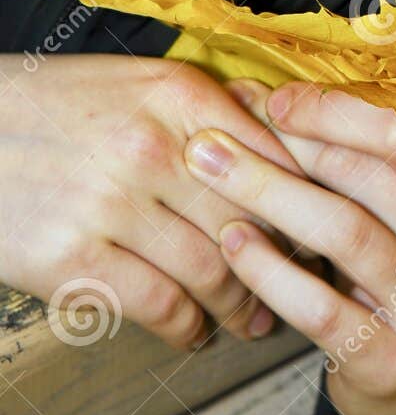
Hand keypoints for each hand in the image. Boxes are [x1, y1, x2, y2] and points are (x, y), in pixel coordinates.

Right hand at [0, 53, 309, 350]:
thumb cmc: (55, 108)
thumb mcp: (137, 82)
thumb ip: (210, 107)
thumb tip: (284, 132)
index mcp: (178, 93)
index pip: (276, 157)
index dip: (308, 205)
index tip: (321, 233)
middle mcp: (153, 144)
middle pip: (252, 219)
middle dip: (284, 265)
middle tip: (297, 287)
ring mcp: (111, 203)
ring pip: (213, 270)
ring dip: (240, 307)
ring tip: (249, 320)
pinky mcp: (73, 258)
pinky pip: (160, 305)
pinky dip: (187, 328)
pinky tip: (191, 332)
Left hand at [184, 80, 395, 414]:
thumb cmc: (392, 259)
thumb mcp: (391, 200)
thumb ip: (339, 145)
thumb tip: (248, 91)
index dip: (341, 112)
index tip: (275, 101)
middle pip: (371, 177)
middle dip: (285, 146)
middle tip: (212, 131)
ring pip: (342, 232)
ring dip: (266, 193)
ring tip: (207, 169)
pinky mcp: (392, 358)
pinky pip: (319, 305)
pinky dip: (268, 269)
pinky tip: (231, 241)